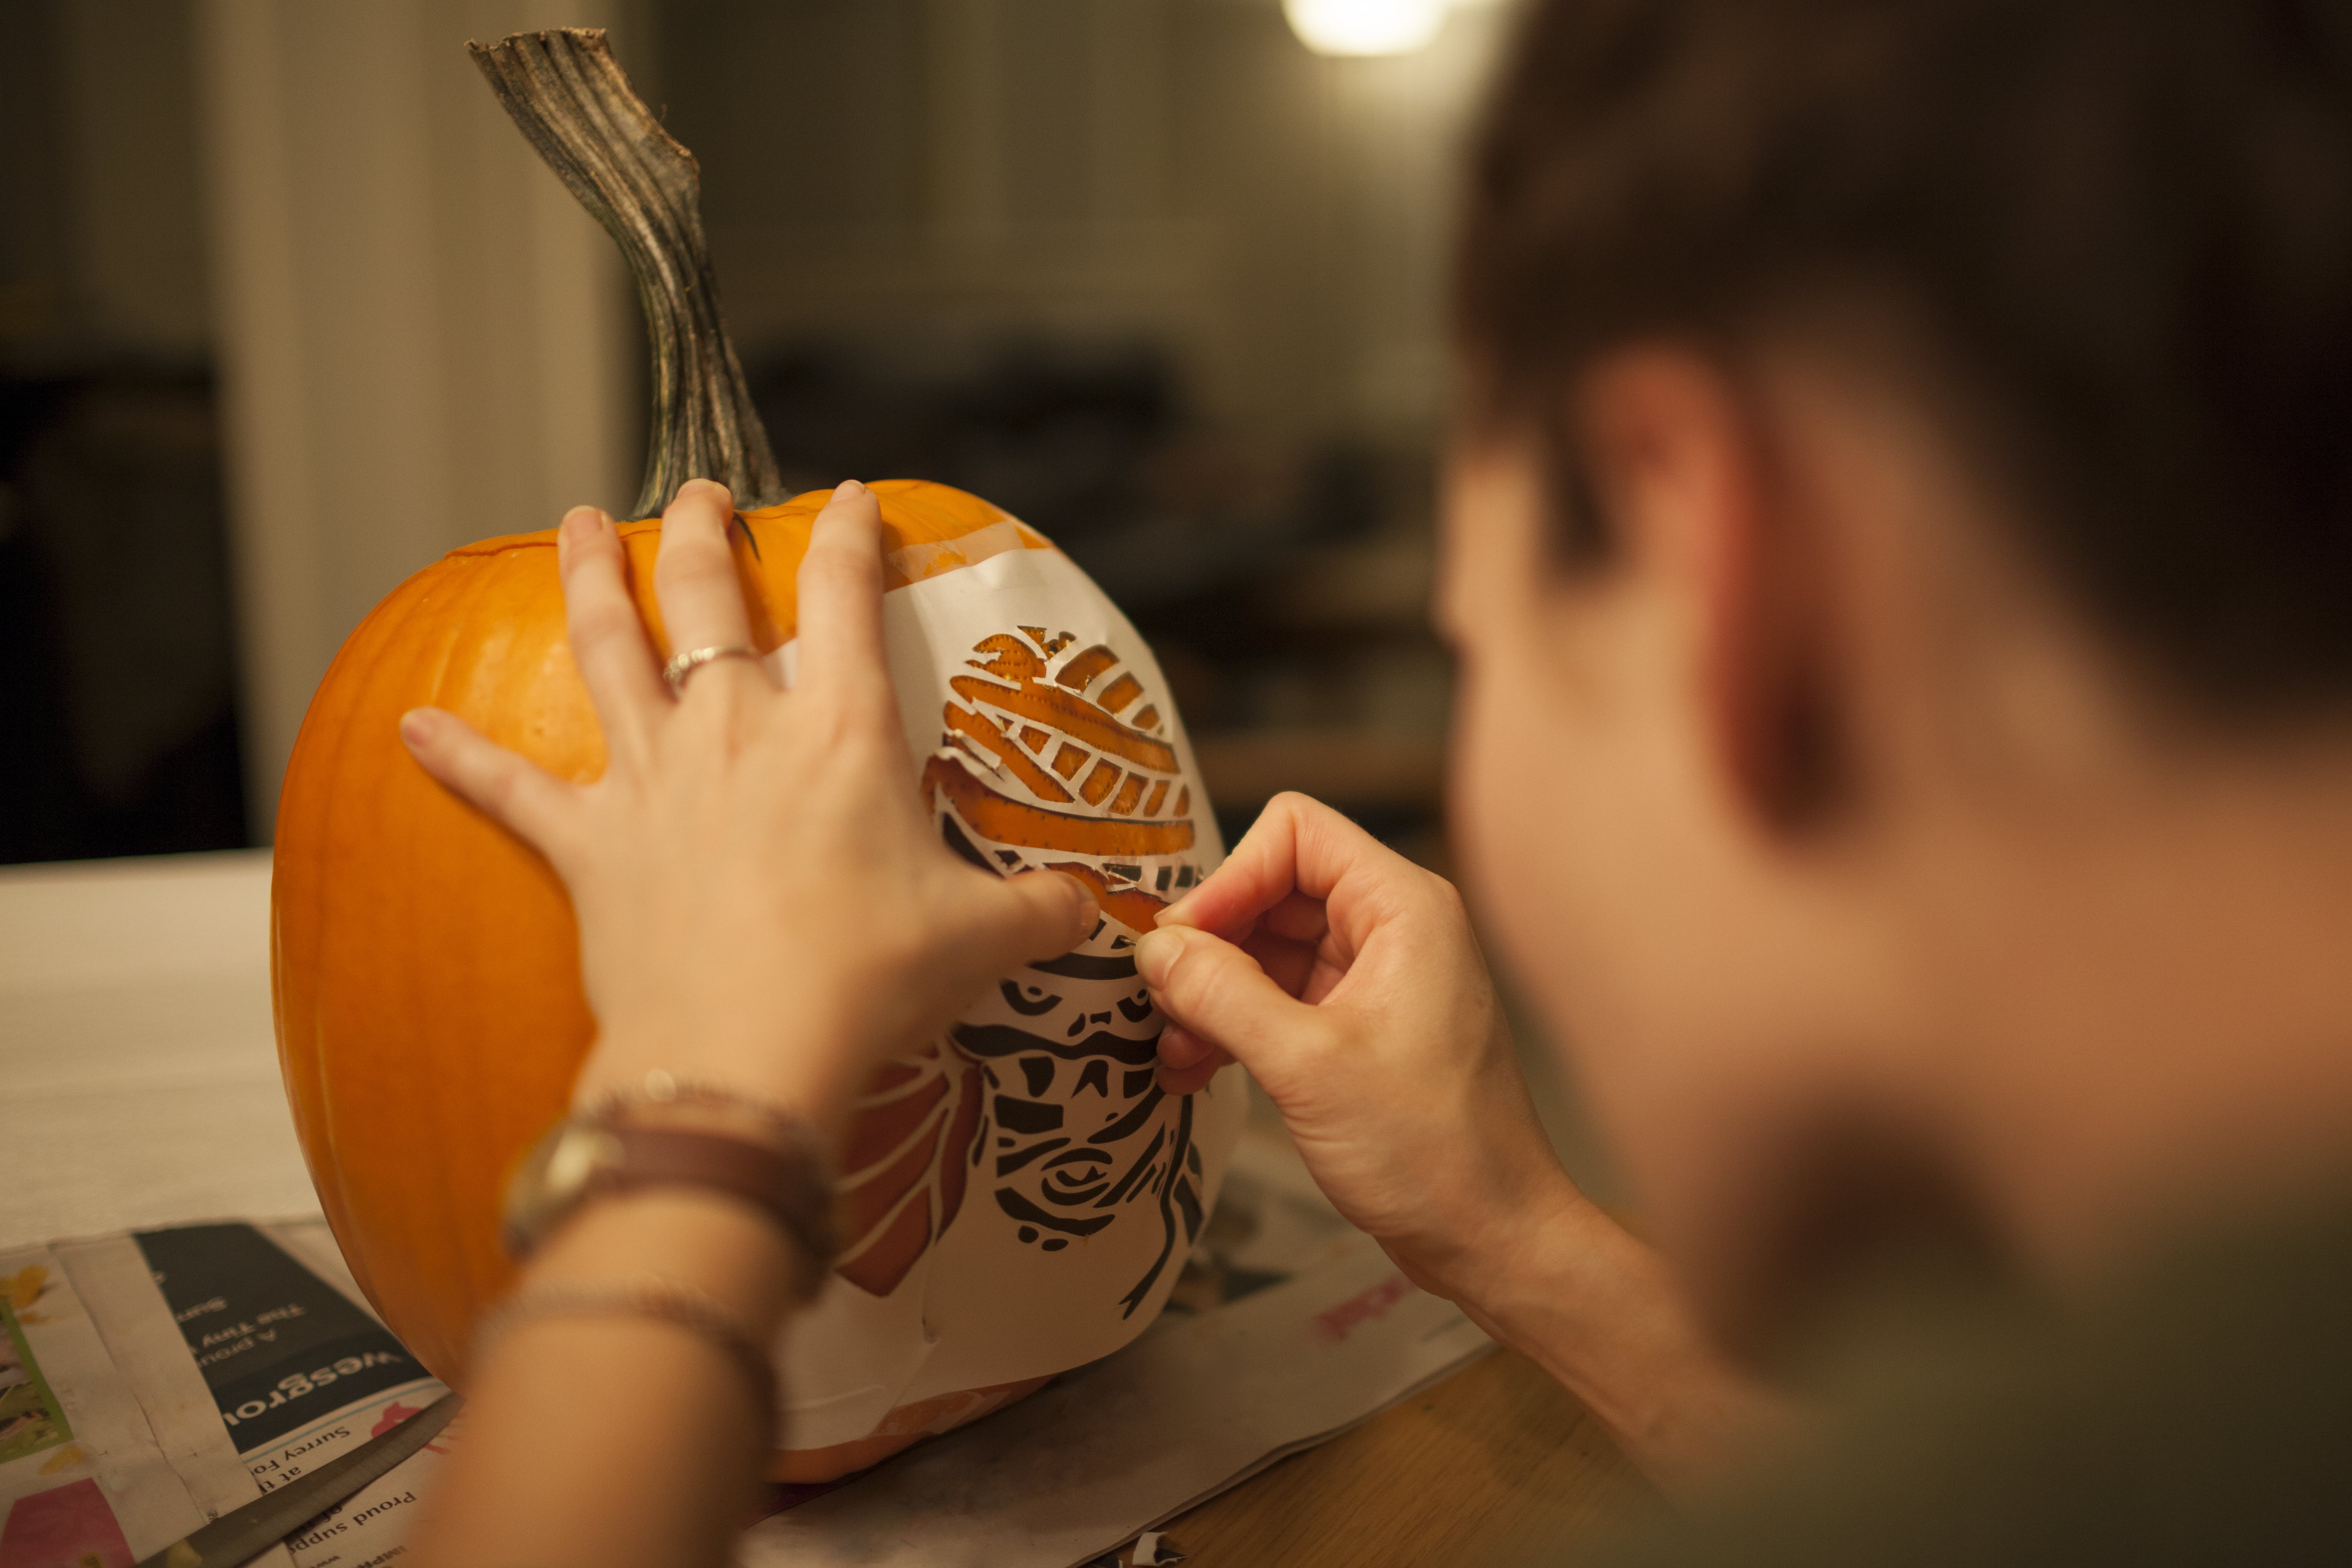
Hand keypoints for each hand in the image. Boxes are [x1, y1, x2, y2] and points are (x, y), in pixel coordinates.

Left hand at [398, 479, 1096, 1142]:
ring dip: (592, 578)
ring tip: (579, 522)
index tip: (854, 498)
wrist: (745, 1053)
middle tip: (699, 491)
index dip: (854, 537)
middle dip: (707, 532)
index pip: (848, 599)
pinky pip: (510, 788)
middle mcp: (739, 731)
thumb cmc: (870, 983)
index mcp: (841, 733)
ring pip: (609, 649)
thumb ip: (1037, 913)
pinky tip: (407, 723)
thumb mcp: (980, 942)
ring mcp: (654, 780)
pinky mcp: (590, 845)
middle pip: (713, 600)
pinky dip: (457, 754)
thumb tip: (1092, 913)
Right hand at [1137, 792, 1582, 1303]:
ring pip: (1268, 949)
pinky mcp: (1361, 1030)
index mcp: (1403, 908)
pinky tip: (1194, 1068)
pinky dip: (1235, 1026)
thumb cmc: (1430, 1151)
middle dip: (1210, 944)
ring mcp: (1378, 980)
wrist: (1494, 1238)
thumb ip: (1223, 996)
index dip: (1228, 877)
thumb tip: (1154, 949)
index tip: (1184, 944)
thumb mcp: (1307, 1066)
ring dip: (1212, 993)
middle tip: (1161, 1004)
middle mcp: (1394, 929)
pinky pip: (1281, 1000)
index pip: (1295, 832)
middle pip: (1273, 889)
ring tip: (1171, 1050)